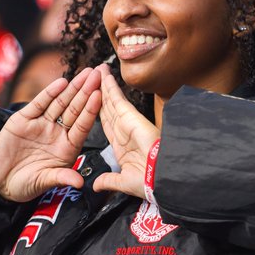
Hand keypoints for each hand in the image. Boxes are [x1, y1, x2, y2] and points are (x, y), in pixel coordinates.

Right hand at [0, 68, 101, 201]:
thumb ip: (61, 178)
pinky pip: (39, 104)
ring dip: (72, 88)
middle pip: (74, 109)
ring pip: (60, 103)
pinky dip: (49, 93)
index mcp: (67, 147)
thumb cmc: (25, 185)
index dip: (91, 110)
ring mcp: (41, 124)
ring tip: (85, 73)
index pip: (82, 125)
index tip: (101, 96)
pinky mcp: (23, 119)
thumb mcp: (44, 182)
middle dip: (86, 92)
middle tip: (98, 75)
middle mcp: (57, 132)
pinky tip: (61, 82)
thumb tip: (80, 184)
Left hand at [92, 67, 159, 198]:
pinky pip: (116, 98)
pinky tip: (103, 75)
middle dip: (100, 92)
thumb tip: (96, 185)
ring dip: (103, 84)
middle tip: (93, 77)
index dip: (98, 112)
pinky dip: (109, 85)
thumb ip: (109, 180)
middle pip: (107, 108)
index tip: (92, 101)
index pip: (106, 124)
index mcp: (121, 146)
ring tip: (96, 69)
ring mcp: (127, 122)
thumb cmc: (149, 182)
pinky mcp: (131, 116)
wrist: (162, 178)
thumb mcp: (123, 182)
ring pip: (110, 99)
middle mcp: (123, 131)